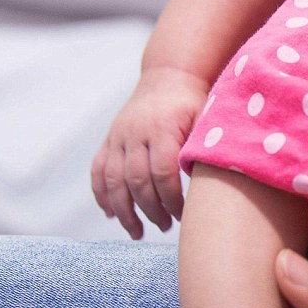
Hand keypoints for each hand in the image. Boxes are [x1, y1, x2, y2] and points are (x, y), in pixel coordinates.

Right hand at [90, 67, 208, 238]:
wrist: (170, 74)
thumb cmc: (196, 102)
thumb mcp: (206, 117)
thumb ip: (203, 148)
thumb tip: (210, 185)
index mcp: (164, 128)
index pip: (163, 172)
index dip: (171, 198)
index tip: (183, 215)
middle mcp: (136, 133)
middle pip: (137, 180)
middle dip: (150, 209)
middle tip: (165, 227)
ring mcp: (119, 136)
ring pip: (113, 180)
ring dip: (124, 211)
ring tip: (138, 233)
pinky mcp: (110, 138)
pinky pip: (98, 170)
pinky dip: (101, 194)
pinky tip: (111, 214)